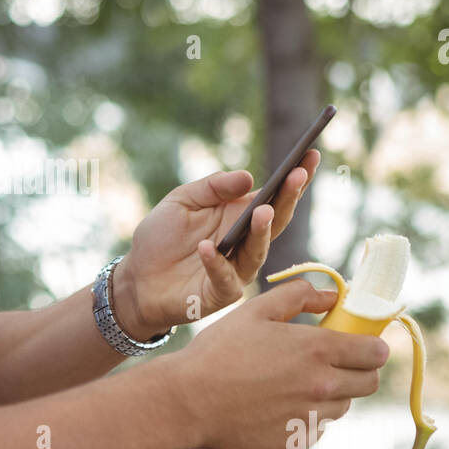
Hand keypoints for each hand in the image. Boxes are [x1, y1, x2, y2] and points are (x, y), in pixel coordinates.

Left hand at [118, 149, 319, 334]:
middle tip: (297, 175)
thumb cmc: (161, 238)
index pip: (275, 196)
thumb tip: (248, 178)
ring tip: (262, 210)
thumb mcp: (181, 201)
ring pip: (257, 251)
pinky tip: (207, 247)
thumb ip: (211, 187)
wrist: (137, 278)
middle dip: (289, 197)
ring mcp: (237, 269)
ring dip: (261, 231)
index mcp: (240, 216)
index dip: (296, 178)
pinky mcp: (220, 293)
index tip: (311, 154)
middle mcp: (246, 242)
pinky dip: (216, 263)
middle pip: (276, 220)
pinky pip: (224, 278)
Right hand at [165, 279, 389, 448]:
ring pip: (343, 405)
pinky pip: (318, 427)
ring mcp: (311, 417)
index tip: (360, 343)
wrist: (188, 402)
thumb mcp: (255, 311)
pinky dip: (308, 416)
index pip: (376, 352)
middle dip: (358, 370)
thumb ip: (299, 296)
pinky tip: (278, 405)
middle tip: (332, 362)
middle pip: (369, 382)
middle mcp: (322, 386)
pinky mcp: (298, 441)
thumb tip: (332, 296)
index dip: (371, 345)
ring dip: (332, 393)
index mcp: (317, 349)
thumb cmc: (219, 351)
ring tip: (295, 383)